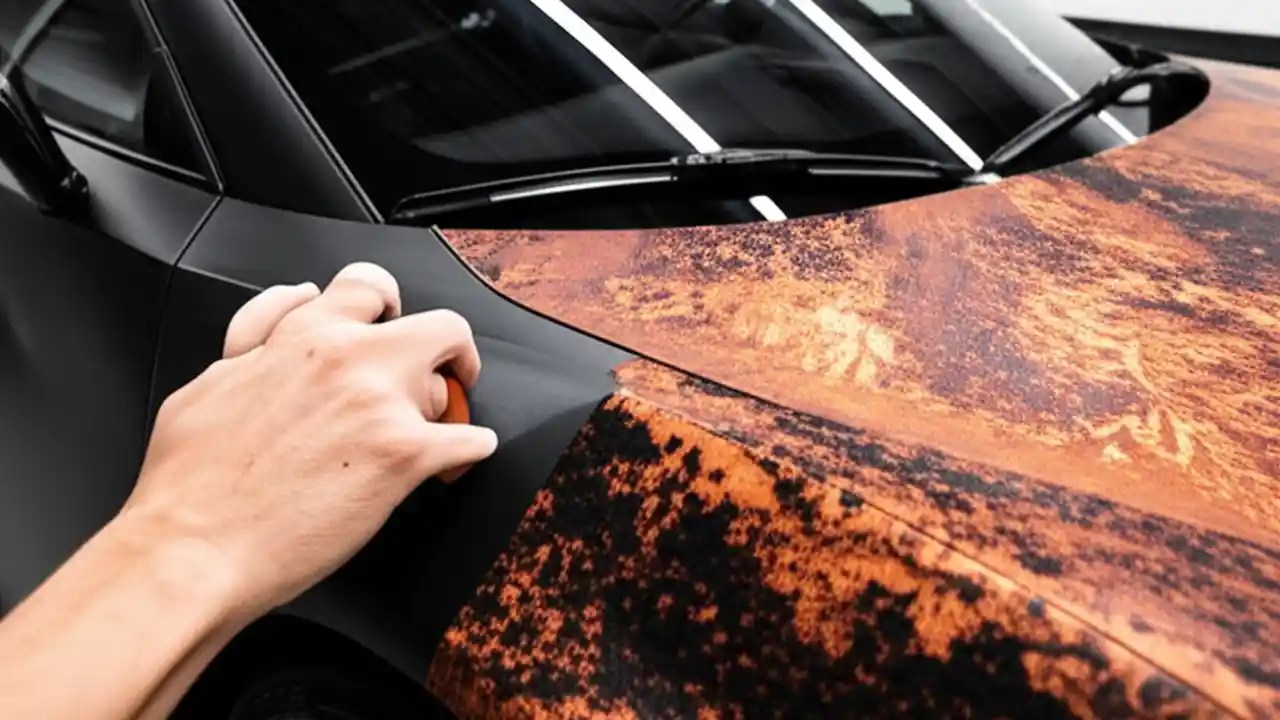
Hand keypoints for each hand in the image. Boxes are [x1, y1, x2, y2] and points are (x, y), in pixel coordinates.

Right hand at [122, 262, 497, 615]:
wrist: (191, 548)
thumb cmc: (190, 482)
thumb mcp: (210, 381)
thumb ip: (259, 337)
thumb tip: (291, 304)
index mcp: (302, 337)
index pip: (367, 287)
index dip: (391, 304)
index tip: (396, 321)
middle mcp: (347, 359)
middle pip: (439, 327)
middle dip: (448, 352)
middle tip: (447, 373)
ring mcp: (379, 403)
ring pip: (449, 387)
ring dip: (443, 413)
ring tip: (423, 436)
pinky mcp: (403, 455)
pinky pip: (470, 440)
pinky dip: (471, 450)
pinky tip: (461, 458)